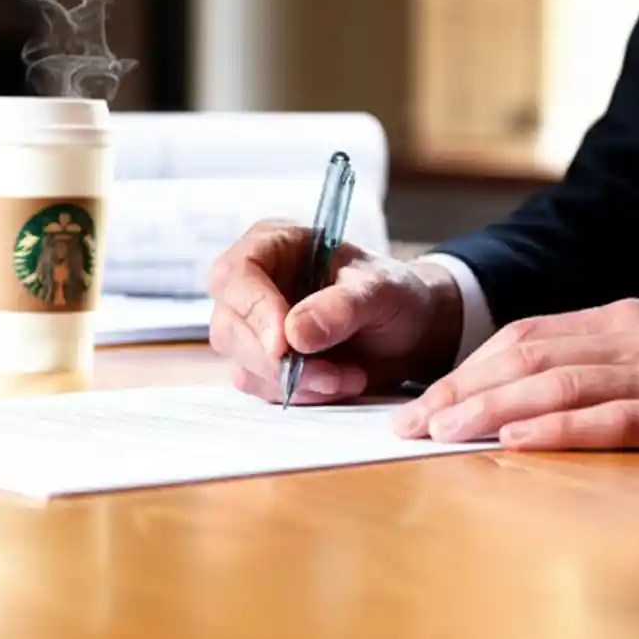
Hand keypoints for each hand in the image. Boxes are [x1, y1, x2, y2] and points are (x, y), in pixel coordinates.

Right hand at [207, 219, 462, 404]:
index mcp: (272, 244)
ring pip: (244, 365)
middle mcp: (253, 284)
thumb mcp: (381, 290)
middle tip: (332, 375)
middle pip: (229, 327)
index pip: (235, 274)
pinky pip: (264, 388)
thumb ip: (342, 306)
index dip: (254, 311)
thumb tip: (295, 334)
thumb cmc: (394, 294)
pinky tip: (339, 383)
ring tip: (350, 377)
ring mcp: (252, 327)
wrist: (409, 331)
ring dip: (296, 383)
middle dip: (279, 361)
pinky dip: (301, 394)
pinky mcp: (263, 363)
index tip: (284, 346)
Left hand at [392, 298, 638, 477]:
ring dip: (496, 410)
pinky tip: (521, 444)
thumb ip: (596, 365)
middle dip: (464, 391)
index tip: (422, 403)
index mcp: (625, 318)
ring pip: (565, 384)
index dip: (467, 369)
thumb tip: (513, 395)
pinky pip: (620, 421)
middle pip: (532, 356)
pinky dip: (564, 431)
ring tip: (446, 434)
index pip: (526, 336)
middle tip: (413, 425)